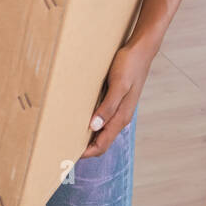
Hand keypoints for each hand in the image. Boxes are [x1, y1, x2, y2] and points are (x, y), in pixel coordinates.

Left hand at [81, 39, 154, 158]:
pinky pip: (102, 119)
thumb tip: (94, 127)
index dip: (86, 153)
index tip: (69, 154)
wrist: (141, 50)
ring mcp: (119, 110)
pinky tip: (80, 118)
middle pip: (102, 141)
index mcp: (122, 116)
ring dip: (88, 136)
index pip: (102, 144)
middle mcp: (121, 117)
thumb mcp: (118, 84)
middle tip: (64, 148)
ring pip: (102, 132)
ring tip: (69, 135)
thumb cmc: (130, 65)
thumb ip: (108, 106)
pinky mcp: (116, 102)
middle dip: (85, 149)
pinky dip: (92, 124)